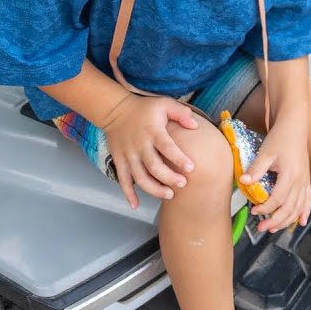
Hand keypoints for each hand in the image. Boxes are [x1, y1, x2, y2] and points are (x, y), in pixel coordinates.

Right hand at [100, 94, 199, 208]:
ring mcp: (128, 155)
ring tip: (169, 195)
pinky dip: (128, 194)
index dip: (179, 158)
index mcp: (153, 131)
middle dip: (169, 178)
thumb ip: (181, 113)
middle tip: (183, 184)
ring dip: (154, 189)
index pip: (167, 147)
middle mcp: (140, 145)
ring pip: (140, 177)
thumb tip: (196, 126)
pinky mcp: (119, 161)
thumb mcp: (165, 103)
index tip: (191, 168)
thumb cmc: (144, 108)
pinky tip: (136, 205)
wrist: (114, 109)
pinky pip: (123, 181)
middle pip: (154, 167)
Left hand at [242, 121, 310, 232]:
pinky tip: (300, 222)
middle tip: (261, 227)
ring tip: (273, 228)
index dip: (265, 208)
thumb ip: (256, 169)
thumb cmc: (280, 137)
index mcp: (290, 174)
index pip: (278, 199)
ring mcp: (305, 180)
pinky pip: (307, 199)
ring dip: (286, 220)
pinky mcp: (306, 179)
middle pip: (289, 208)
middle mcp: (300, 180)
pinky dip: (304, 212)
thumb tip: (243, 182)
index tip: (253, 210)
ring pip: (298, 207)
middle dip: (275, 220)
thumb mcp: (265, 152)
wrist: (294, 125)